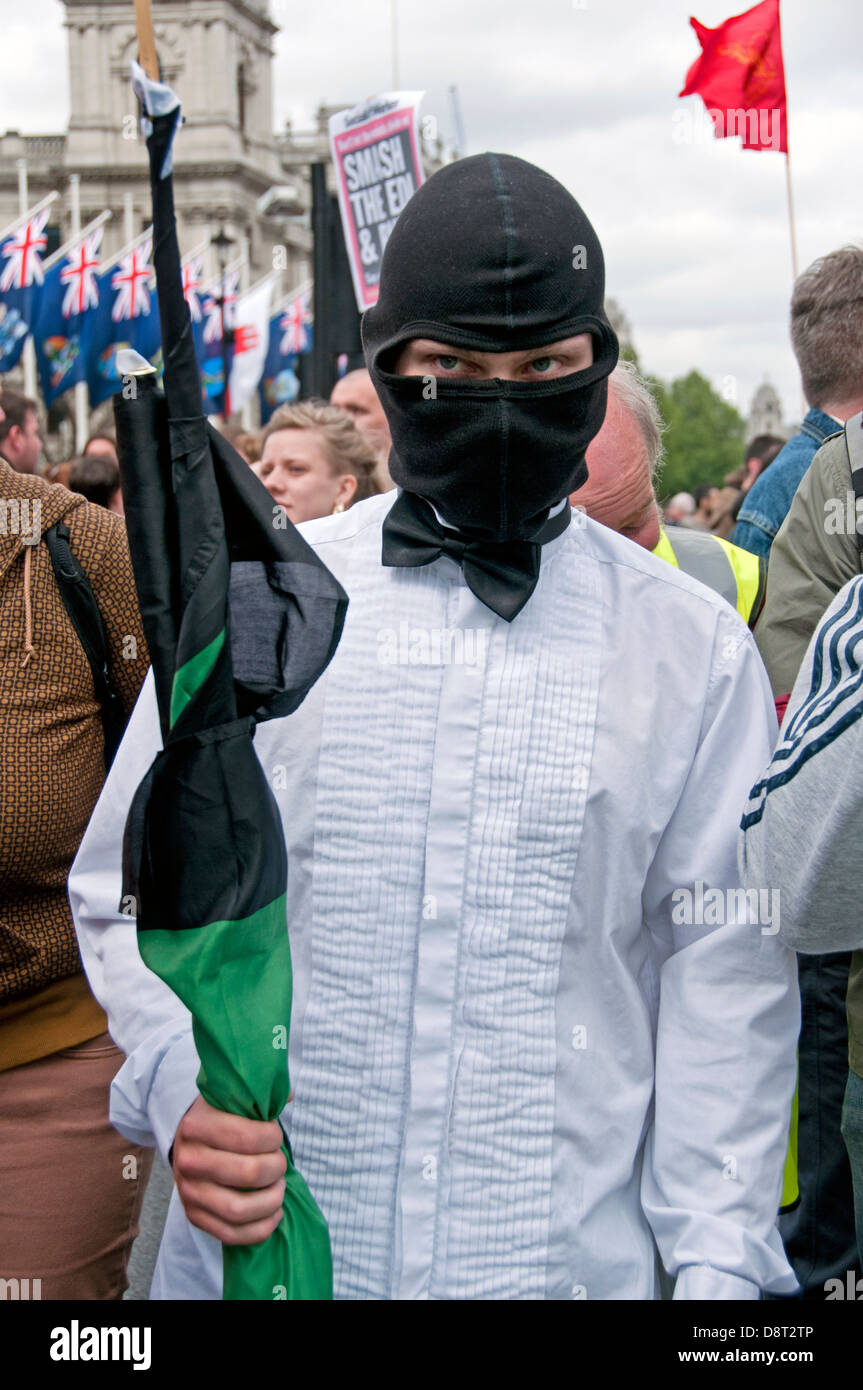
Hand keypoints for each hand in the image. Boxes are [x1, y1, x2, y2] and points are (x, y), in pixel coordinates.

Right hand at [172, 1094, 287, 1245]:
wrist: (185, 1139)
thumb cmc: (218, 1117)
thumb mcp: (232, 1098)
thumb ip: (260, 1094)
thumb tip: (289, 1096)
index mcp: (197, 1125)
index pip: (248, 1137)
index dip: (273, 1138)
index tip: (276, 1135)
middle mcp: (189, 1160)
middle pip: (249, 1173)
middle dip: (277, 1168)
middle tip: (280, 1162)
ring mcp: (189, 1192)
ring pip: (239, 1209)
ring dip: (272, 1200)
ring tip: (279, 1187)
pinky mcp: (193, 1216)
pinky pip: (231, 1234)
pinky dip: (260, 1229)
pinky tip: (274, 1213)